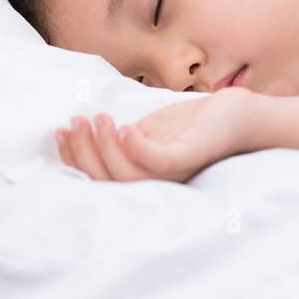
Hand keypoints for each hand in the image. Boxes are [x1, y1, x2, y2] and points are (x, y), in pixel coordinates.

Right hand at [55, 88, 258, 181]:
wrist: (239, 115)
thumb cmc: (194, 125)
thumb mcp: (150, 130)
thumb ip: (122, 137)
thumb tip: (86, 131)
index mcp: (144, 178)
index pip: (101, 178)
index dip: (75, 158)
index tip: (59, 131)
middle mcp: (158, 183)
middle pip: (108, 181)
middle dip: (83, 152)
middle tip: (75, 122)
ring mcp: (175, 172)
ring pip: (127, 174)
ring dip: (104, 147)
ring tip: (97, 118)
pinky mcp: (192, 156)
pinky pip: (158, 161)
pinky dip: (135, 147)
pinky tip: (124, 127)